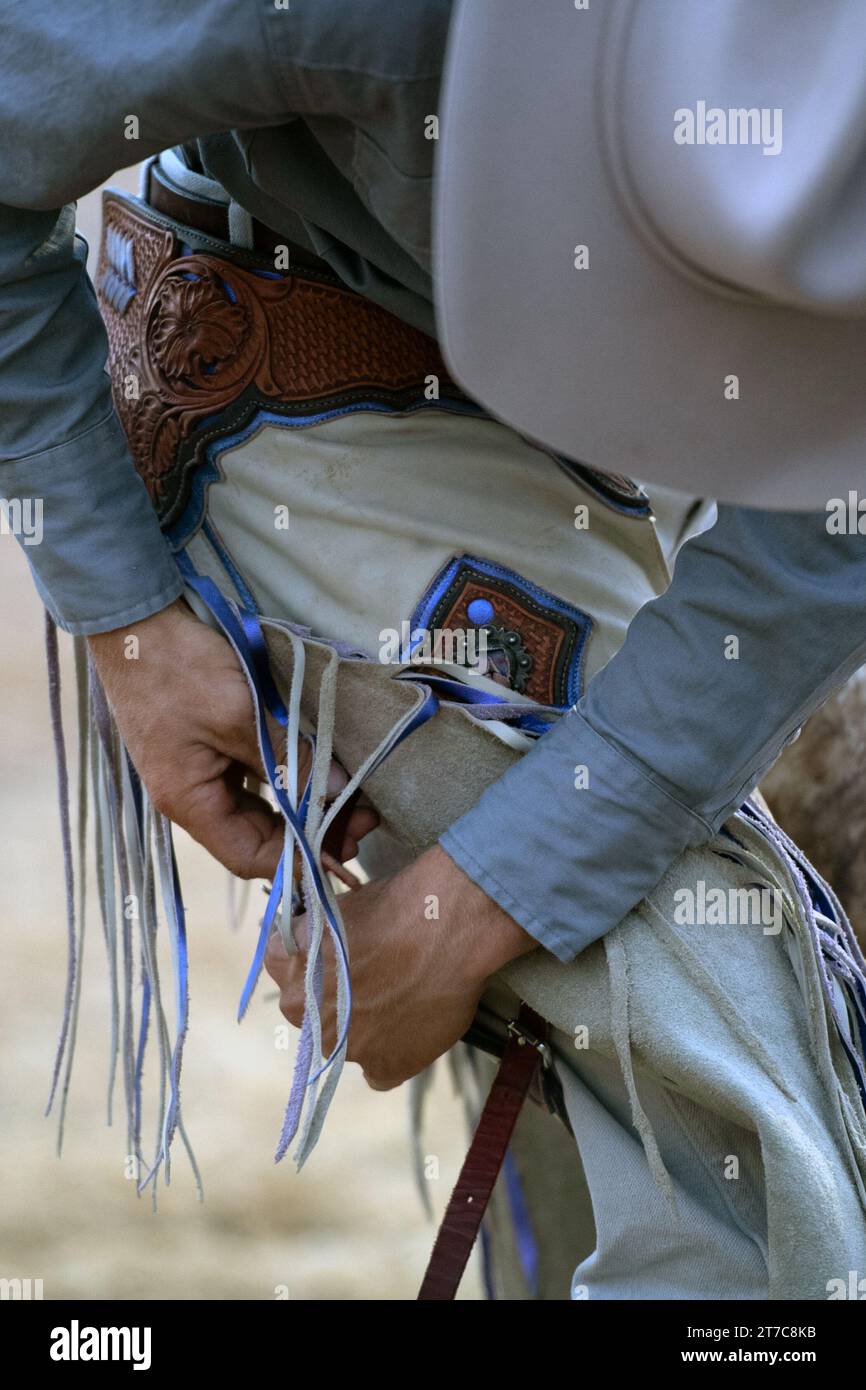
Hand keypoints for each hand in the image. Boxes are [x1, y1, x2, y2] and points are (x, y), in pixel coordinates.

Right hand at [87, 598, 376, 879]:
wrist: (135, 620)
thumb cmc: (180, 667)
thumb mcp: (240, 713)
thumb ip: (289, 756)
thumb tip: (340, 793)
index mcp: (188, 800)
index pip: (250, 856)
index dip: (299, 860)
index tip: (346, 845)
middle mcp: (190, 796)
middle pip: (257, 836)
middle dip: (311, 833)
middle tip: (363, 818)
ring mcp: (197, 771)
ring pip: (259, 808)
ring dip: (302, 806)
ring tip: (351, 798)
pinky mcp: (205, 747)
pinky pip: (251, 779)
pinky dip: (285, 779)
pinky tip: (316, 770)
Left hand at [264, 843, 536, 1088]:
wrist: (445, 929)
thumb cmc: (394, 906)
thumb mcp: (338, 909)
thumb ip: (320, 936)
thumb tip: (327, 944)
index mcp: (288, 970)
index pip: (281, 965)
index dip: (310, 957)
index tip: (334, 950)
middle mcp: (305, 1016)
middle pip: (311, 1010)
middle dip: (334, 998)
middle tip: (372, 976)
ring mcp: (344, 1048)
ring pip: (346, 1043)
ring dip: (364, 1028)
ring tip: (402, 1000)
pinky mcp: (384, 1068)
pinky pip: (380, 1074)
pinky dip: (394, 1058)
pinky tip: (412, 1029)